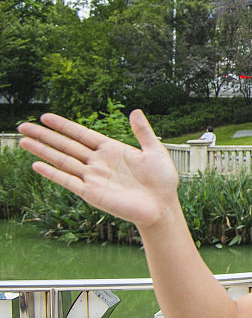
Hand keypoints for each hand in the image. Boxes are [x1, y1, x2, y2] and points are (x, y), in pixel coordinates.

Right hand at [18, 111, 179, 228]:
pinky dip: (52, 173)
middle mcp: (98, 162)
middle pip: (66, 145)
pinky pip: (68, 181)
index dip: (63, 126)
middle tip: (23, 125)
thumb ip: (143, 132)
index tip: (45, 116)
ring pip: (62, 160)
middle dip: (44, 136)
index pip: (81, 134)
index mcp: (111, 149)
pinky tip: (37, 165)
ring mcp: (93, 177)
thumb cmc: (162, 180)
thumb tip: (135, 111)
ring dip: (42, 151)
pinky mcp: (92, 193)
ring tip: (23, 141)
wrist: (163, 206)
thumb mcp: (154, 151)